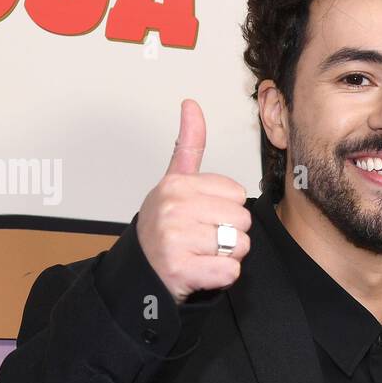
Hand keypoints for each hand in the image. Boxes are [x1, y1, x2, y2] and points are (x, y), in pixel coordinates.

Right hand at [136, 99, 250, 305]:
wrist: (139, 272)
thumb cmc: (163, 228)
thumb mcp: (173, 182)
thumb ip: (188, 145)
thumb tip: (191, 104)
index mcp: (177, 184)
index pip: (237, 194)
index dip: (226, 209)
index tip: (202, 216)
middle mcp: (173, 207)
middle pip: (242, 220)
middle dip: (229, 235)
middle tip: (201, 240)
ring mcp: (175, 238)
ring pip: (239, 246)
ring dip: (225, 257)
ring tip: (200, 255)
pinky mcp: (180, 269)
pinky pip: (230, 271)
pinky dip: (220, 277)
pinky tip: (200, 271)